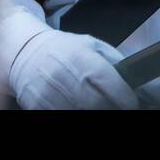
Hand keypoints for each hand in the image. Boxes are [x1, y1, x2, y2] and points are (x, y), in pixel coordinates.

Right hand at [10, 28, 138, 109]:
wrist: (27, 53)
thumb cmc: (65, 50)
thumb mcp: (90, 45)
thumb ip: (112, 60)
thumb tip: (133, 79)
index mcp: (79, 55)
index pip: (106, 81)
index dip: (123, 96)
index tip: (132, 103)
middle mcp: (62, 74)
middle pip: (94, 102)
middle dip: (112, 108)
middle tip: (119, 108)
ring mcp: (47, 92)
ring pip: (78, 112)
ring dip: (95, 113)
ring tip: (103, 108)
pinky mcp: (36, 105)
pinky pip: (61, 115)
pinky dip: (76, 114)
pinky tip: (83, 109)